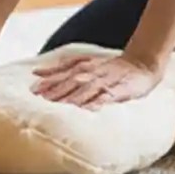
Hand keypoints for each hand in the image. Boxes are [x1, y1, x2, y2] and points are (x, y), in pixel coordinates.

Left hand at [31, 54, 161, 109]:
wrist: (141, 63)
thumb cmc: (109, 66)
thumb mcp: (84, 62)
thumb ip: (61, 68)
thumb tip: (36, 72)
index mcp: (82, 67)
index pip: (62, 75)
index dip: (48, 82)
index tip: (33, 91)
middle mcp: (92, 73)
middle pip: (71, 82)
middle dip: (57, 92)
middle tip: (42, 102)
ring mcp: (106, 82)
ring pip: (87, 90)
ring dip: (73, 98)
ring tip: (61, 107)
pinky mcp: (120, 91)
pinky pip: (107, 97)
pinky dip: (97, 103)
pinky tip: (89, 111)